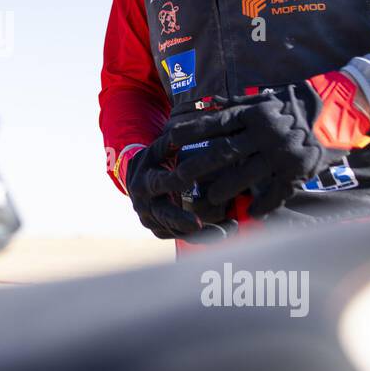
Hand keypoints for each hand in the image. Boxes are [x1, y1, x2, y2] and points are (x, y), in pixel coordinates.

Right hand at [124, 108, 239, 239]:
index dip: (173, 182)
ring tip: (230, 228)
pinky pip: (181, 237)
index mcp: (143, 181)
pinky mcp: (160, 230)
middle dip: (182, 220)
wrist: (139, 179)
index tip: (189, 182)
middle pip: (164, 215)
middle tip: (200, 225)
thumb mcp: (159, 149)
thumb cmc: (156, 160)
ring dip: (202, 233)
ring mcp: (151, 220)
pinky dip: (202, 237)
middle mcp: (144, 204)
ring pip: (175, 231)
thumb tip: (177, 133)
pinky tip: (225, 232)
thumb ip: (168, 142)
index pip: (159, 183)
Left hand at [172, 72, 369, 217]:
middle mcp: (264, 134)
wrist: (333, 112)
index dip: (191, 133)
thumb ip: (232, 105)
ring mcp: (280, 155)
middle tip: (178, 179)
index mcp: (253, 115)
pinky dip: (261, 205)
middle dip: (199, 167)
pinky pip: (274, 192)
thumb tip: (204, 103)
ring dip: (224, 189)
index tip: (169, 140)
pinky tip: (249, 213)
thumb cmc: (289, 106)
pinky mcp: (296, 172)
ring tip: (209, 200)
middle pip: (224, 153)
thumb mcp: (261, 100)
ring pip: (245, 176)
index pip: (215, 125)